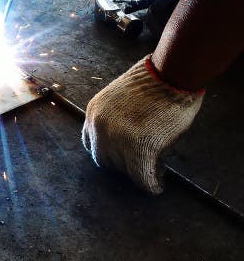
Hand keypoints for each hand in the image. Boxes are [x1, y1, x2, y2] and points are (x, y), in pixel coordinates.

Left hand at [82, 55, 203, 193]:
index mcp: (93, 113)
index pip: (91, 143)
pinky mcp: (140, 149)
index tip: (122, 156)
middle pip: (104, 159)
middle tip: (138, 166)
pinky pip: (142, 177)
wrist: (170, 74)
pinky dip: (150, 184)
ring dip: (137, 173)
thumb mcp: (120, 99)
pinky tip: (157, 185)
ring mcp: (117, 139)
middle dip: (121, 165)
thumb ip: (114, 119)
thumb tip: (120, 142)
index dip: (108, 152)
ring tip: (152, 172)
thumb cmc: (152, 83)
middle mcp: (99, 127)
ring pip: (123, 170)